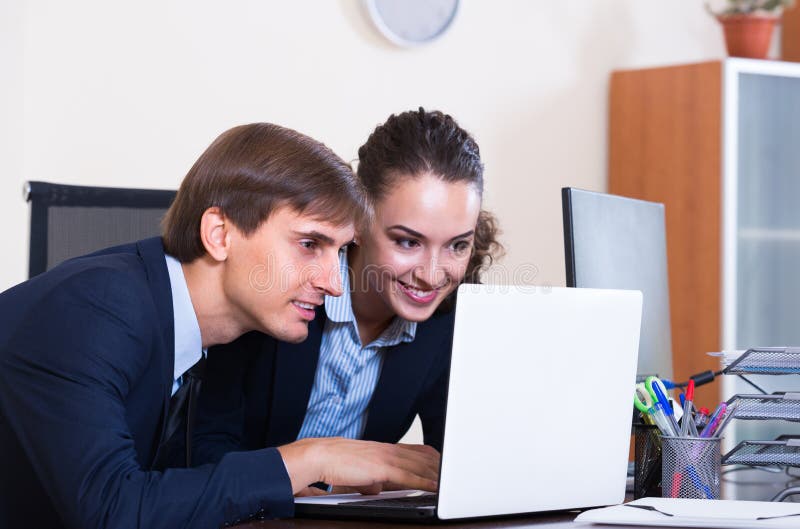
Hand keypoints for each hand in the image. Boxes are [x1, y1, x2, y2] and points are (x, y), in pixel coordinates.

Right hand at [278, 438, 438, 494]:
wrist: (320, 456)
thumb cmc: (335, 463)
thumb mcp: (359, 471)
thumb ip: (371, 479)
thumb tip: (375, 488)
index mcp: (384, 449)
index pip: (416, 450)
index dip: (433, 457)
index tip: (444, 463)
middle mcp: (388, 450)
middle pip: (424, 457)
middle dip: (441, 466)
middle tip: (457, 474)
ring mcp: (386, 457)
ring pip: (420, 465)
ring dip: (438, 474)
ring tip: (452, 482)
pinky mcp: (382, 468)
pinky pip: (409, 476)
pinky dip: (425, 482)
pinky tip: (435, 487)